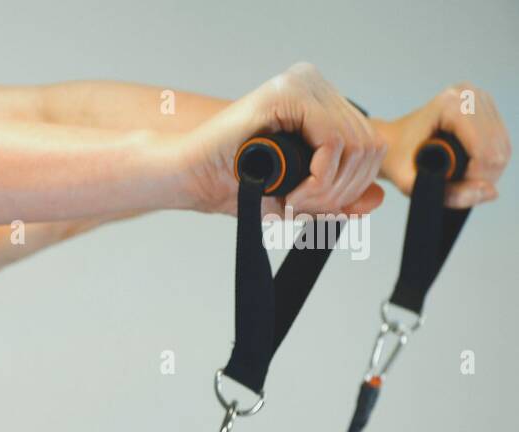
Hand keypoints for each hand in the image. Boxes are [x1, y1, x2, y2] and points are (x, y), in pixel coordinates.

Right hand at [178, 62, 386, 217]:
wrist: (190, 178)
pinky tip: (293, 193)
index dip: (353, 187)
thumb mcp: (299, 197)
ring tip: (295, 203)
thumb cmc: (233, 183)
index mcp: (319, 100)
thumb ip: (338, 198)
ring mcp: (301, 84)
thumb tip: (378, 198)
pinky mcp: (286, 94)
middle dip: (342, 191)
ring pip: (355, 144)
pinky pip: (333, 140)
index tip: (318, 209)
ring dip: (329, 188)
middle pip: (369, 143)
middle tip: (304, 208)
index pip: (370, 142)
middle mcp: (314, 84)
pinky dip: (320, 177)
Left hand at [377, 84, 509, 208]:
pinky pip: (501, 143)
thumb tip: (491, 193)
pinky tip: (467, 169)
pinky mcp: (486, 107)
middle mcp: (469, 95)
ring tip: (459, 180)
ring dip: (486, 172)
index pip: (485, 150)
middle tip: (457, 188)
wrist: (390, 141)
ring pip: (503, 148)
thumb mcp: (410, 182)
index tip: (454, 189)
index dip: (475, 178)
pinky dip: (488, 163)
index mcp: (451, 105)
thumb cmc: (394, 156)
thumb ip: (450, 194)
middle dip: (481, 177)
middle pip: (498, 150)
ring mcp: (479, 98)